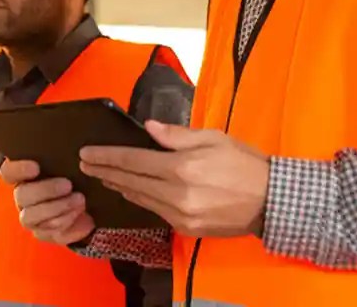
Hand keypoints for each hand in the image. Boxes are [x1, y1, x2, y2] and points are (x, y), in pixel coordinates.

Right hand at [0, 159, 95, 244]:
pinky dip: (66, 222)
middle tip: (68, 185)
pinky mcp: (42, 233)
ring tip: (80, 200)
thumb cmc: (74, 176)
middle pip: (22, 195)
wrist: (88, 203)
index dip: (18, 169)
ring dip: (57, 208)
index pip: (9, 172)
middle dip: (45, 191)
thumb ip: (62, 157)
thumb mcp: (69, 164)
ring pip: (31, 216)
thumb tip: (73, 148)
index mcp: (23, 175)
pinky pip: (48, 231)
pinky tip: (80, 213)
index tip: (36, 167)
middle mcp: (22, 196)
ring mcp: (30, 216)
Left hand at [79, 121, 269, 237]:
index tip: (87, 152)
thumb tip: (147, 128)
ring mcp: (180, 214)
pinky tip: (130, 192)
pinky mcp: (186, 228)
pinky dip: (139, 199)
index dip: (107, 156)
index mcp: (182, 167)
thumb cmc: (244, 163)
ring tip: (102, 176)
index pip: (133, 160)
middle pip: (130, 182)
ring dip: (119, 186)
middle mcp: (176, 193)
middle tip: (85, 164)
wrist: (271, 201)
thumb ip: (177, 135)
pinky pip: (154, 211)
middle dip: (105, 171)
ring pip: (139, 199)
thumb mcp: (213, 138)